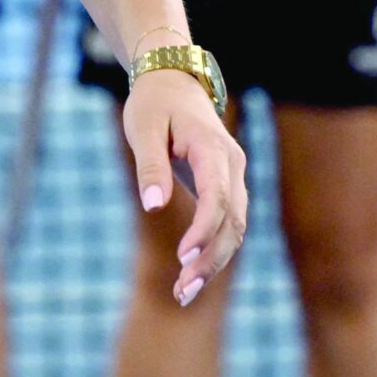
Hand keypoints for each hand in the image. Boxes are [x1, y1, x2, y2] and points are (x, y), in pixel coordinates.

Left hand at [122, 68, 248, 304]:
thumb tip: (154, 207)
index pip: (217, 195)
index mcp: (212, 148)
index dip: (204, 228)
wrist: (174, 83)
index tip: (182, 256)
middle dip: (211, 258)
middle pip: (232, 221)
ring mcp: (235, 178)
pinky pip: (227, 225)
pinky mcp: (228, 188)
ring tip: (184, 293)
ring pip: (234, 228)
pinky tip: (190, 275)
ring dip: (213, 262)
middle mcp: (233, 165)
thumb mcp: (142, 128)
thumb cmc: (153, 105)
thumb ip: (150, 167)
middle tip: (183, 289)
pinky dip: (213, 251)